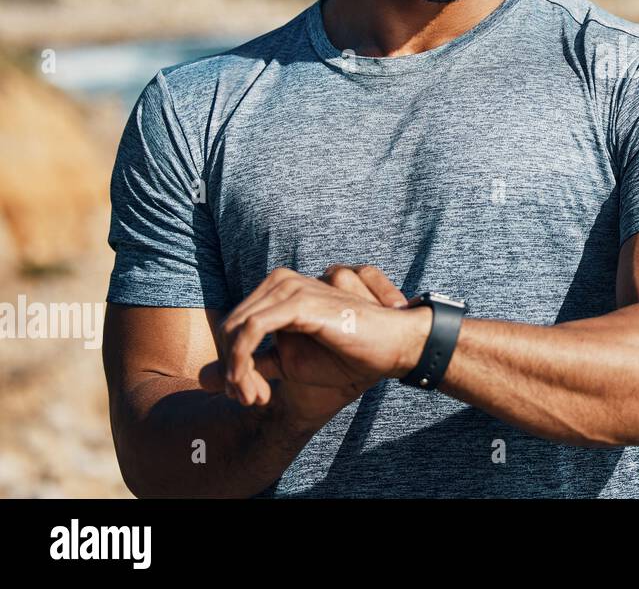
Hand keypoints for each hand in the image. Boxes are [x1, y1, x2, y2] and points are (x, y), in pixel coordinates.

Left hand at [198, 265, 431, 422]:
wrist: (392, 348)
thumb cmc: (347, 355)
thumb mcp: (289, 366)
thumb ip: (248, 366)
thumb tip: (202, 378)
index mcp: (278, 290)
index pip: (233, 324)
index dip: (232, 364)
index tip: (250, 396)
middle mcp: (281, 281)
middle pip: (228, 327)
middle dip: (232, 372)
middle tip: (252, 401)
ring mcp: (290, 288)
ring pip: (234, 331)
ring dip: (237, 373)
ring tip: (256, 398)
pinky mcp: (298, 302)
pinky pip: (249, 332)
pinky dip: (243, 364)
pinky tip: (257, 389)